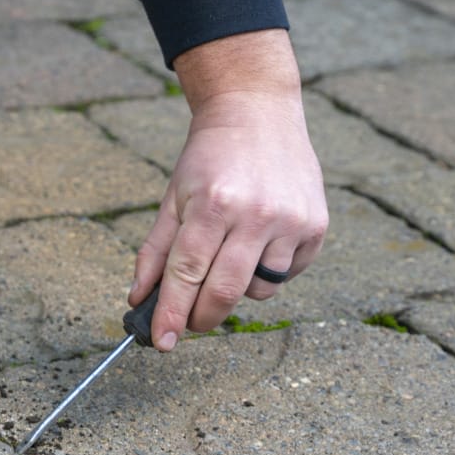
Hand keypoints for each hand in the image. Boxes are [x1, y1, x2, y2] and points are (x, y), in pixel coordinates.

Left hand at [128, 30, 326, 349]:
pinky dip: (268, 272)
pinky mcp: (316, 226)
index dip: (172, 313)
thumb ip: (154, 251)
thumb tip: (138, 300)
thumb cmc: (209, 159)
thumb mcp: (172, 197)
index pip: (187, 273)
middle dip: (202, 318)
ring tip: (230, 253)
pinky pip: (286, 276)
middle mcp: (256, 213)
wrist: (258, 111)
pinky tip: (260, 242)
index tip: (162, 343)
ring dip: (237, 289)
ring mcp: (291, 220)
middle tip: (189, 324)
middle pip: (224, 291)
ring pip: (259, 290)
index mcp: (212, 203)